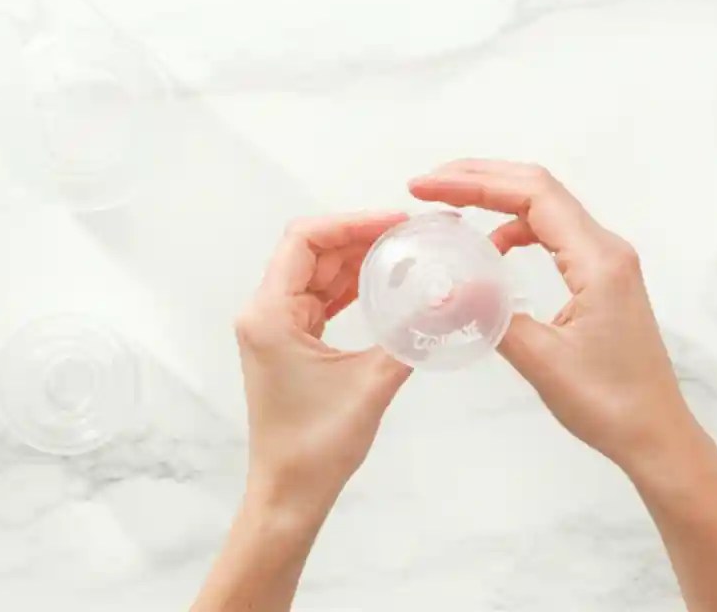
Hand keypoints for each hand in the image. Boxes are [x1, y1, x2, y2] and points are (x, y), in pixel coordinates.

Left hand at [234, 211, 412, 518]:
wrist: (289, 494)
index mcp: (269, 314)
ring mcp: (275, 327)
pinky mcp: (289, 342)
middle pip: (312, 251)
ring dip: (358, 260)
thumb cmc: (316, 447)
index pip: (305, 240)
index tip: (397, 222)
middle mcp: (264, 313)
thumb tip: (452, 298)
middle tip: (412, 234)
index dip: (352, 222)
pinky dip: (351, 286)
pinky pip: (321, 298)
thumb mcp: (371, 383)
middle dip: (361, 236)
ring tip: (406, 251)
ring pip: (318, 272)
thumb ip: (411, 334)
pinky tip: (385, 282)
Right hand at [409, 160, 706, 476]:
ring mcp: (607, 263)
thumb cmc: (609, 403)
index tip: (428, 189)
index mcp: (598, 260)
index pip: (532, 194)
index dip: (475, 182)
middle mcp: (607, 249)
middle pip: (539, 188)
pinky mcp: (602, 280)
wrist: (656, 435)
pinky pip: (555, 237)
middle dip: (480, 178)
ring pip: (546, 210)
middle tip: (428, 187)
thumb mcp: (540, 359)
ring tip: (450, 212)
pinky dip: (517, 232)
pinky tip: (490, 252)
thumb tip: (440, 290)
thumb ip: (490, 315)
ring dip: (497, 203)